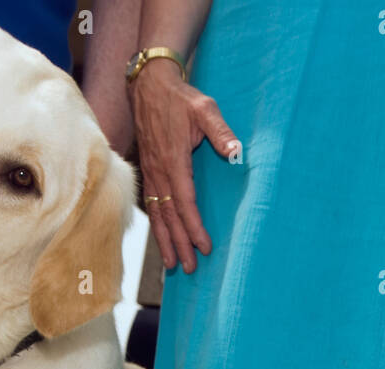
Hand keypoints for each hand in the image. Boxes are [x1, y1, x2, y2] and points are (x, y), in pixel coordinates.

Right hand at [129, 60, 237, 272]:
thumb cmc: (180, 98)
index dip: (194, 227)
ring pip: (157, 215)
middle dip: (179, 243)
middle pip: (169, 216)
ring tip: (172, 265)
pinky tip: (162, 241)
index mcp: (174, 160)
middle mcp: (159, 171)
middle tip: (189, 268)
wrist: (149, 86)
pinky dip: (157, 226)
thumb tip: (236, 150)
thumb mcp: (205, 108)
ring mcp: (151, 173)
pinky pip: (151, 206)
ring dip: (165, 241)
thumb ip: (220, 131)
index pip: (185, 202)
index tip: (205, 246)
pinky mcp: (148, 172)